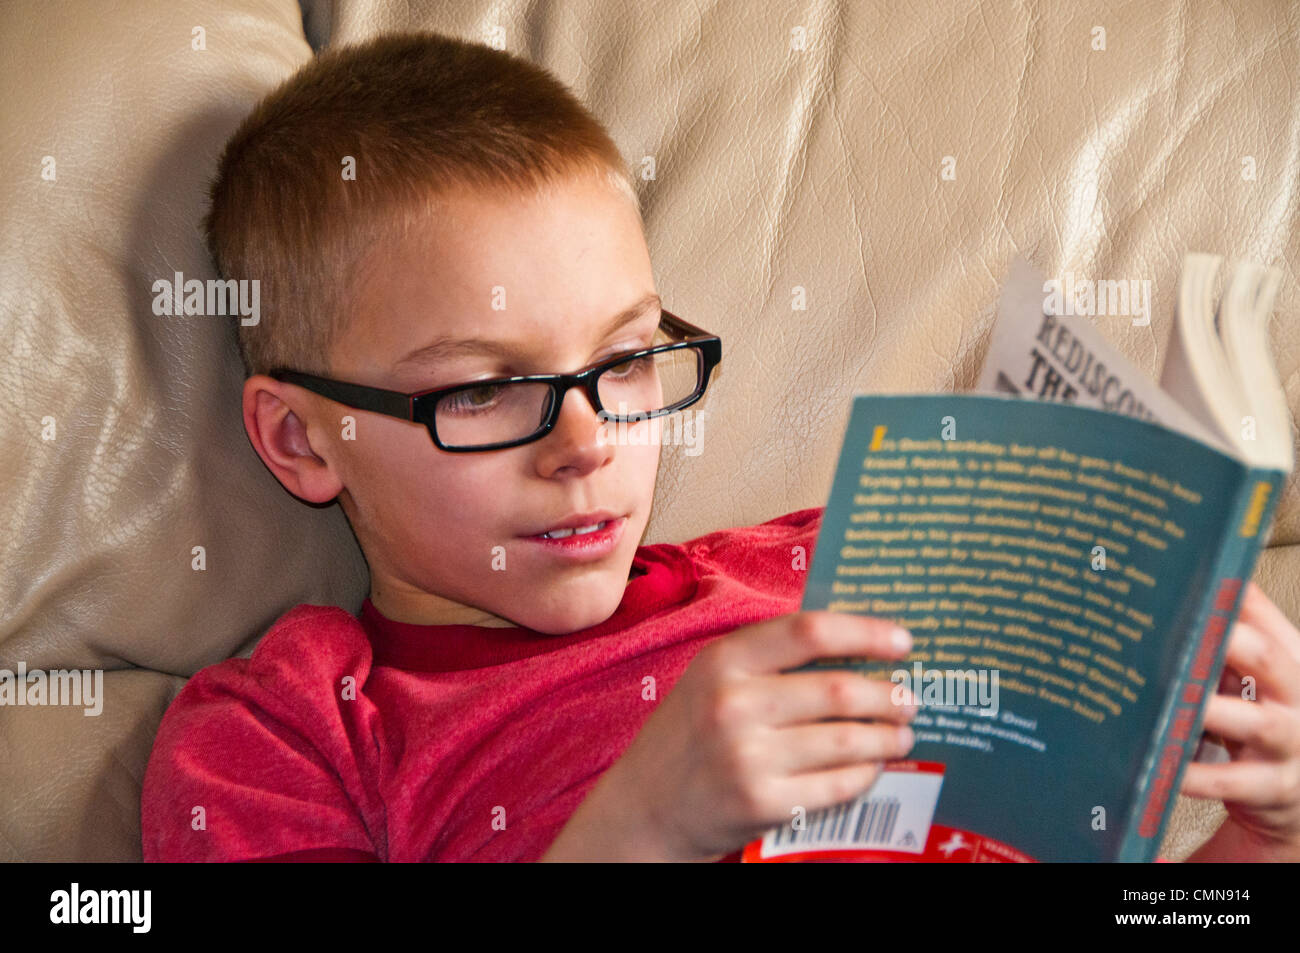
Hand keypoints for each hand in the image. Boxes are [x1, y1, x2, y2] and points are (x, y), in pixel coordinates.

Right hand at [544, 611, 916, 861]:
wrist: (646, 805)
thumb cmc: (693, 731)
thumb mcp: (714, 677)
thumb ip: (771, 657)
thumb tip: (857, 639)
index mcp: (724, 661)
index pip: (809, 632)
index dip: (866, 634)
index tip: (903, 641)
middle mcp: (734, 705)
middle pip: (839, 691)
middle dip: (888, 696)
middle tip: (910, 700)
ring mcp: (749, 757)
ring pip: (847, 741)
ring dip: (886, 738)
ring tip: (900, 735)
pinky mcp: (763, 803)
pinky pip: (838, 785)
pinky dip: (866, 775)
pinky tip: (872, 768)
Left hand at [1182, 581, 1299, 860]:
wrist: (1295, 788)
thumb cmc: (1266, 716)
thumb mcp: (1260, 672)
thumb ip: (1235, 634)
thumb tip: (1189, 585)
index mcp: (1290, 660)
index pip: (1267, 619)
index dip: (1239, 600)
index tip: (1199, 582)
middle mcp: (1296, 697)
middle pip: (1267, 659)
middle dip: (1229, 642)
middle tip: (1183, 631)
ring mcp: (1288, 743)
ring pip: (1254, 722)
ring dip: (1210, 710)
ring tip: (1170, 701)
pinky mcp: (1271, 786)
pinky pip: (1233, 781)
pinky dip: (1198, 775)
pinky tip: (1167, 766)